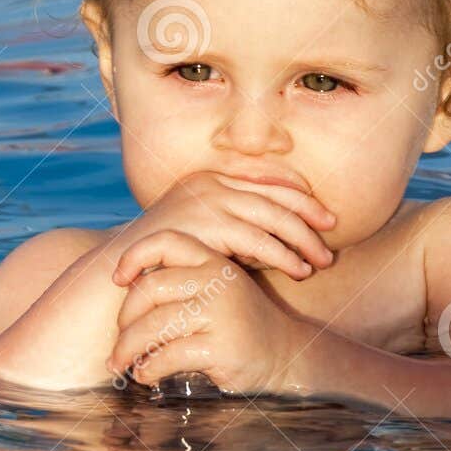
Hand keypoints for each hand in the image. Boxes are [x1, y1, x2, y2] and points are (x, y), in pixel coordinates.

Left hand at [105, 229, 316, 394]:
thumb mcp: (215, 292)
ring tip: (122, 364)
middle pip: (150, 289)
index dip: (134, 255)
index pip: (167, 242)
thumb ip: (181, 283)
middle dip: (124, 319)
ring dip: (128, 349)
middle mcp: (218, 281)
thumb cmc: (237, 326)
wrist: (284, 358)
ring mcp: (221, 313)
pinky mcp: (221, 347)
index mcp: (213, 262)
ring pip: (153, 325)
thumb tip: (122, 285)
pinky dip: (148, 368)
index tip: (116, 279)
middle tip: (118, 342)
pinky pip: (167, 356)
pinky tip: (145, 375)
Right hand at [111, 170, 335, 280]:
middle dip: (310, 219)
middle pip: (276, 196)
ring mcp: (207, 201)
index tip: (327, 219)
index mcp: (211, 177)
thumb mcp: (200, 233)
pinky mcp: (206, 225)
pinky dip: (283, 256)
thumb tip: (274, 236)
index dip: (302, 200)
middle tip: (331, 241)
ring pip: (272, 218)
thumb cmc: (163, 261)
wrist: (118, 273)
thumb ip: (231, 225)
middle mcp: (211, 182)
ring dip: (302, 241)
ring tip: (320, 262)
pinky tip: (298, 270)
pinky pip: (257, 240)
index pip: (269, 183)